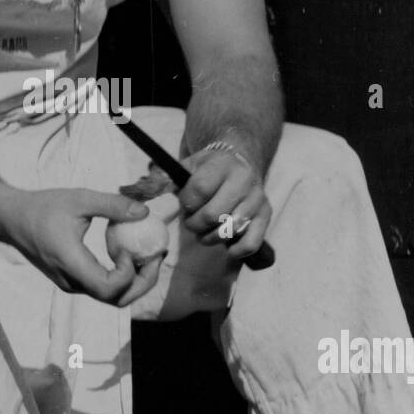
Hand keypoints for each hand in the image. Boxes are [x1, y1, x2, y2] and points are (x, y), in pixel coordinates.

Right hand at [9, 189, 164, 306]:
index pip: (108, 287)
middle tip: (156, 256)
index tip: (130, 248)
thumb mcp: (80, 199)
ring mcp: (71, 284)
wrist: (13, 218)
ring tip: (147, 255)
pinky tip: (128, 254)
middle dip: (143, 282)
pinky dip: (121, 277)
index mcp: (70, 263)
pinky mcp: (72, 281)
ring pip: (110, 297)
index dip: (129, 274)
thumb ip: (112, 205)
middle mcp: (71, 281)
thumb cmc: (43, 206)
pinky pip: (102, 287)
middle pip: (116, 299)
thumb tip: (145, 213)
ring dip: (134, 281)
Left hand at [177, 145, 271, 261]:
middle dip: (195, 224)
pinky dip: (237, 250)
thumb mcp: (188, 166)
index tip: (184, 204)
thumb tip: (147, 191)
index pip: (200, 189)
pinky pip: (252, 242)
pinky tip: (227, 248)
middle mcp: (244, 179)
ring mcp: (257, 198)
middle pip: (213, 214)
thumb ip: (167, 178)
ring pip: (230, 229)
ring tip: (204, 232)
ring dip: (211, 237)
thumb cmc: (208, 169)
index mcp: (222, 164)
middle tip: (191, 222)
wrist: (239, 163)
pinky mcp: (266, 215)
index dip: (187, 203)